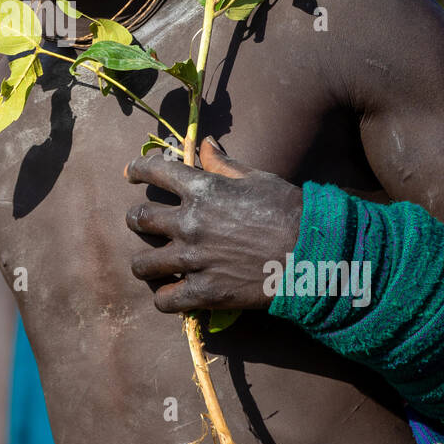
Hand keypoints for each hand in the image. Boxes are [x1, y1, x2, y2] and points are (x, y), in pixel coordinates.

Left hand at [124, 137, 302, 313]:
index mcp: (202, 188)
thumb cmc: (289, 210)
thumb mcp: (257, 178)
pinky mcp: (205, 292)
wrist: (313, 254)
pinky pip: (165, 301)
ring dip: (144, 263)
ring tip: (151, 264)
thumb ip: (223, 163)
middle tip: (139, 222)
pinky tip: (172, 294)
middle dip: (134, 219)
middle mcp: (190, 223)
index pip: (154, 170)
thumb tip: (204, 143)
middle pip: (138, 219)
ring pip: (143, 264)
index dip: (137, 168)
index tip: (130, 172)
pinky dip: (165, 298)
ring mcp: (194, 260)